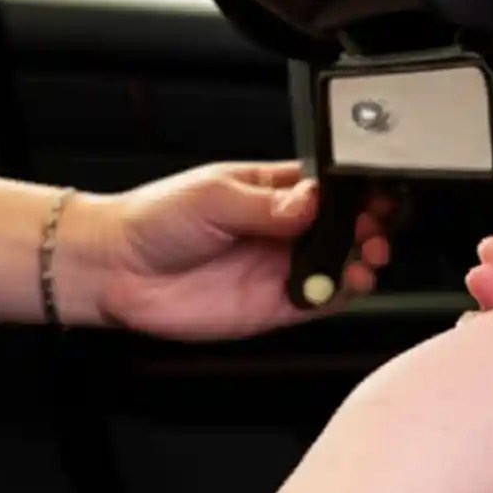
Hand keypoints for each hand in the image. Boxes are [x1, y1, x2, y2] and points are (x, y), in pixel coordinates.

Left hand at [88, 161, 390, 340]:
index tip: (375, 195)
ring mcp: (284, 267)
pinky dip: (340, 294)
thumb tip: (311, 202)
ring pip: (343, 264)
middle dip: (371, 226)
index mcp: (277, 190)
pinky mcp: (277, 305)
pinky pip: (322, 301)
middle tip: (373, 229)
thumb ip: (266, 203)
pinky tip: (342, 283)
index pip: (333, 187)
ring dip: (364, 260)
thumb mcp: (212, 196)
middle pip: (348, 227)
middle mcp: (287, 229)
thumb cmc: (155, 220)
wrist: (117, 271)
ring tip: (365, 257)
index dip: (359, 191)